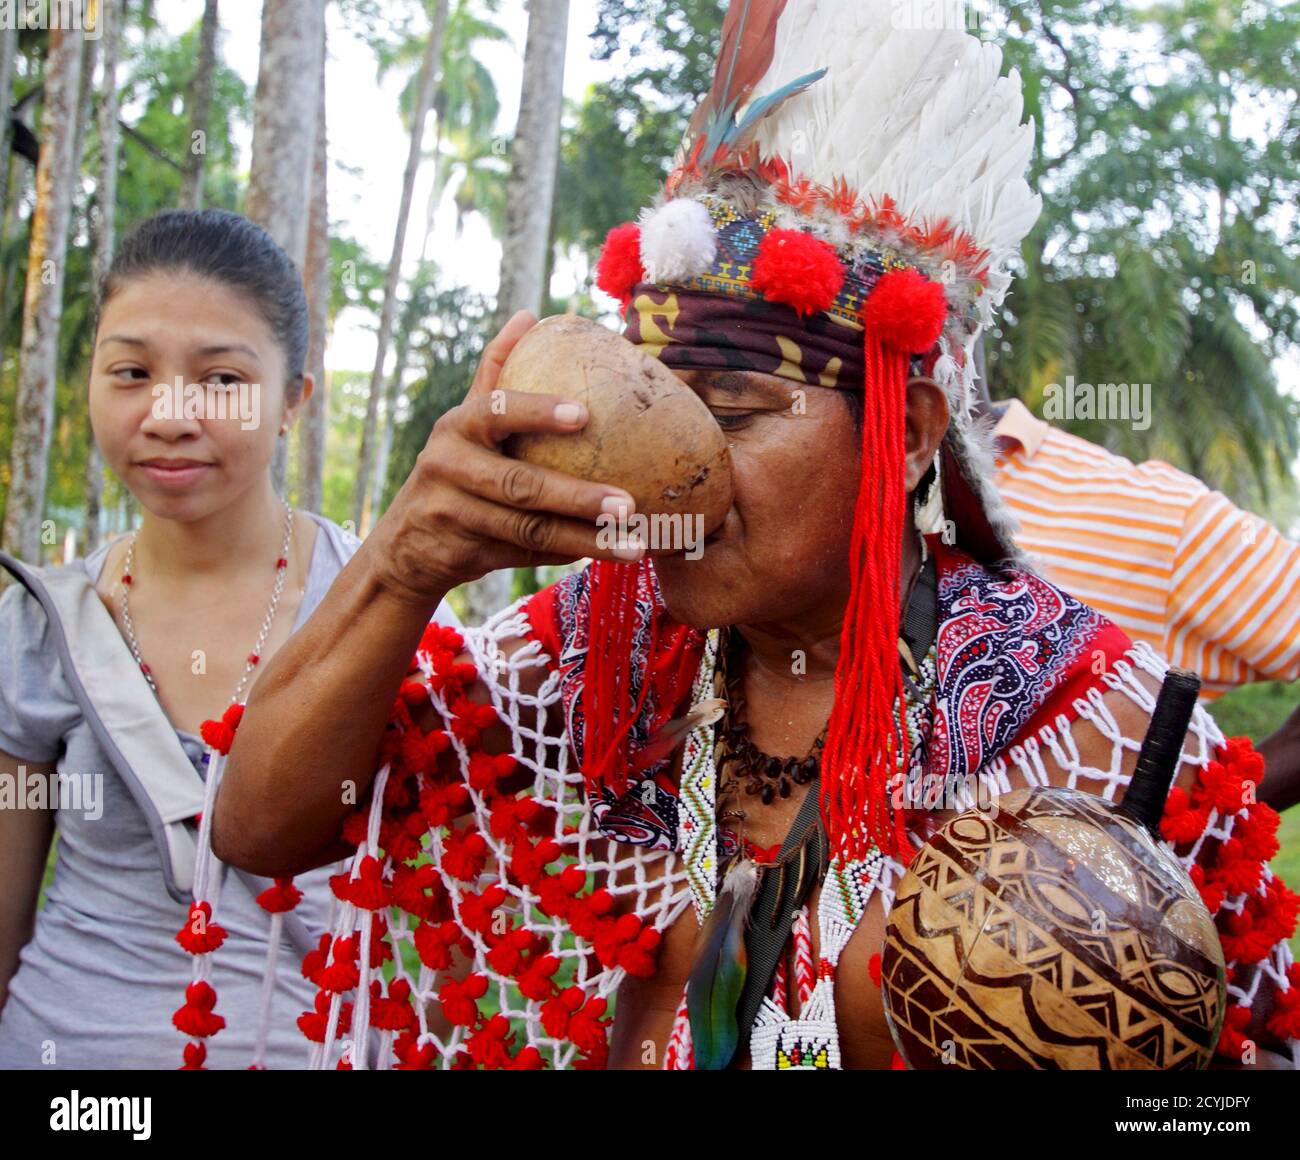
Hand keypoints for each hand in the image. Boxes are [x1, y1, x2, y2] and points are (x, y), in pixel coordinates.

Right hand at [367, 310, 643, 605]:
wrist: (406, 544)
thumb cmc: (454, 469)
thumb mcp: (466, 422)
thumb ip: (495, 373)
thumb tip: (529, 315)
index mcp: (457, 428)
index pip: (496, 411)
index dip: (537, 411)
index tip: (583, 413)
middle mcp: (450, 469)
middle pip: (521, 485)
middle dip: (578, 496)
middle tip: (628, 502)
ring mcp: (455, 516)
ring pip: (530, 531)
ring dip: (587, 538)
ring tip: (635, 544)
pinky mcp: (467, 555)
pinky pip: (527, 555)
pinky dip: (567, 552)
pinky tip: (607, 550)